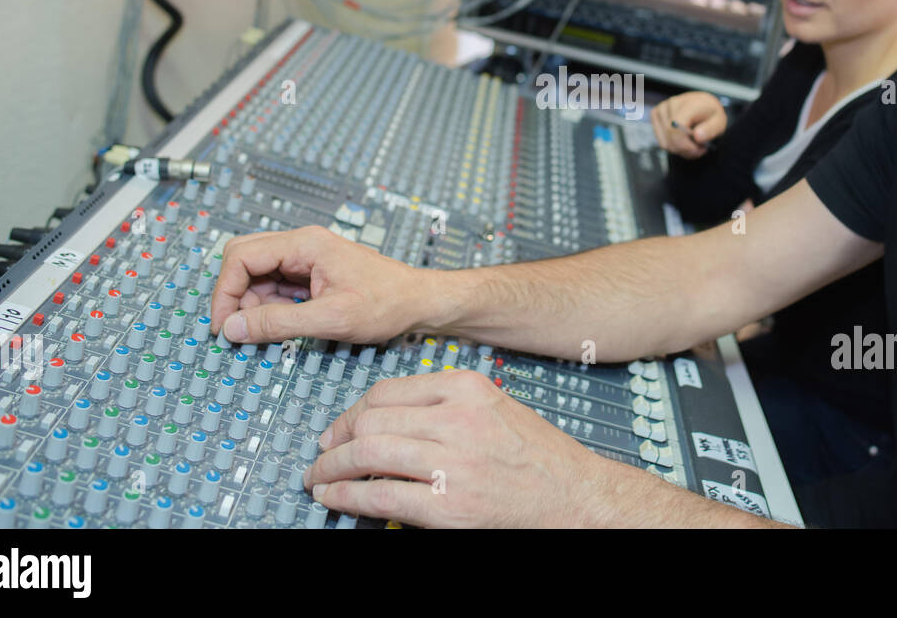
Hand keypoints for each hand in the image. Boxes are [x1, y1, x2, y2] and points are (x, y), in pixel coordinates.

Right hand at [209, 225, 436, 344]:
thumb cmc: (387, 303)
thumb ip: (279, 323)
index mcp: (305, 244)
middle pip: (243, 259)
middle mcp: (302, 245)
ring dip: (251, 303)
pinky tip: (279, 325)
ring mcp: (305, 258)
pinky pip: (274, 285)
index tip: (223, 325)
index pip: (241, 256)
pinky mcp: (310, 274)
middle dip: (233, 295)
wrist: (418, 301)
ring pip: (256, 274)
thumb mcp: (331, 318)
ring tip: (264, 332)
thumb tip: (233, 327)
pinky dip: (268, 306)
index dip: (225, 291)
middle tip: (235, 329)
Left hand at [302, 368, 621, 526]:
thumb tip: (384, 421)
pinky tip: (335, 498)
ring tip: (319, 478)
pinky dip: (347, 497)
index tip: (339, 426)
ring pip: (367, 454)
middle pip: (370, 420)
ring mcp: (453, 463)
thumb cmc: (541, 459)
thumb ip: (446, 407)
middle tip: (322, 453)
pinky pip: (380, 496)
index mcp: (468, 389)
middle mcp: (459, 420)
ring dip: (331, 467)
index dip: (351, 411)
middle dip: (335, 439)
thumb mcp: (495, 409)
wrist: (577, 498)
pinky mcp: (448, 507)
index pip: (387, 391)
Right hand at [650, 92, 726, 158]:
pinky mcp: (655, 115)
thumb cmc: (710, 114)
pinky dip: (672, 146)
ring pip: (665, 143)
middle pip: (670, 137)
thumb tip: (697, 136)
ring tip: (692, 144)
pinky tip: (683, 141)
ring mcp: (662, 109)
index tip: (700, 149)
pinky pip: (661, 141)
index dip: (685, 145)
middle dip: (685, 149)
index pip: (676, 128)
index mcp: (689, 104)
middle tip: (699, 149)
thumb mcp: (719, 122)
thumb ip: (711, 130)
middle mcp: (672, 104)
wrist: (703, 105)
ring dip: (680, 149)